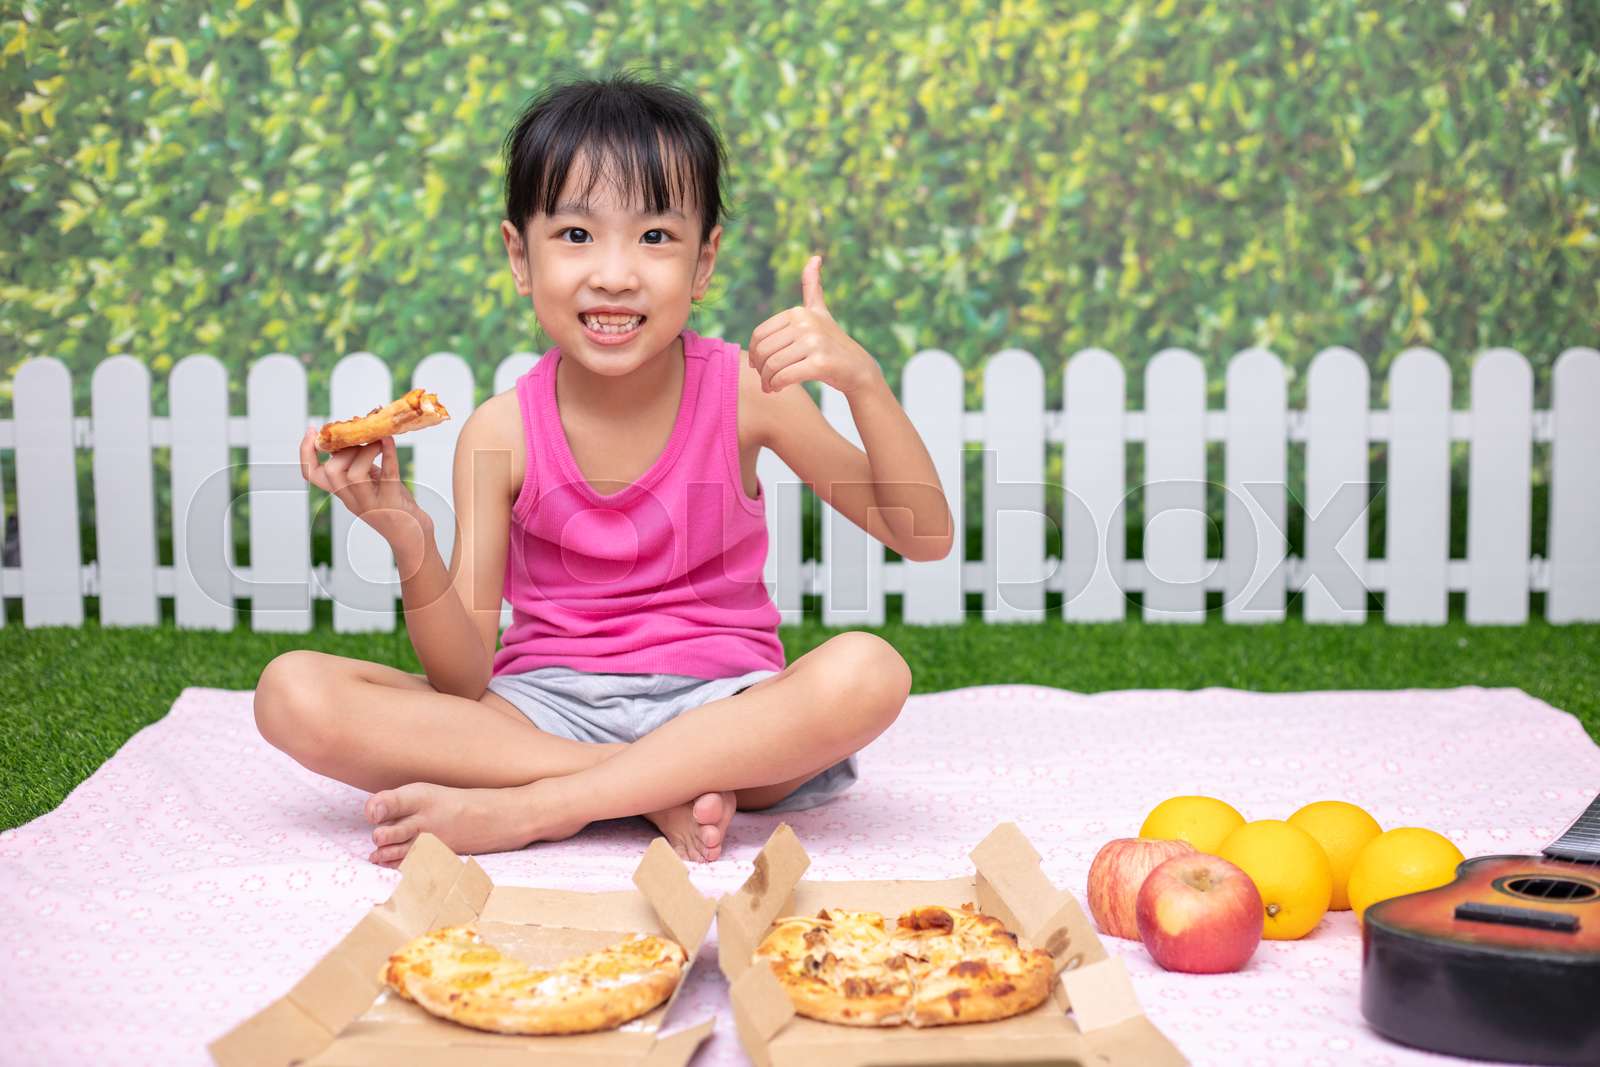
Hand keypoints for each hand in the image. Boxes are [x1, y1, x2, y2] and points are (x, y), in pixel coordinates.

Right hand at [299, 430, 432, 551]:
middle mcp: (352, 499)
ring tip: (379, 441)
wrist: (412, 537)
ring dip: (365, 452)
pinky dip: (389, 456)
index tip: (312, 430)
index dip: (306, 452)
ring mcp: (371, 503)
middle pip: (330, 473)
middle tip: (361, 439)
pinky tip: (390, 441)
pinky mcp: (392, 503)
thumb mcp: (369, 485)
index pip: (312, 475)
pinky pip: (388, 476)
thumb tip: (349, 438)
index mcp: (343, 493)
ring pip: (353, 476)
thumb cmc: (393, 506)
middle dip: (342, 449)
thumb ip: (357, 466)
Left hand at [748, 254, 885, 397]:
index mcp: (799, 312)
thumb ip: (812, 287)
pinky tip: (778, 389)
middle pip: (764, 351)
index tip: (760, 364)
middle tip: (765, 379)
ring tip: (771, 386)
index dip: (755, 352)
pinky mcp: (819, 363)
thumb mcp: (820, 312)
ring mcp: (814, 343)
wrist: (858, 369)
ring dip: (767, 381)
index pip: (760, 334)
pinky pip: (784, 377)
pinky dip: (776, 386)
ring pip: (772, 366)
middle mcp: (806, 323)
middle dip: (760, 369)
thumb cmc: (832, 342)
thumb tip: (815, 257)